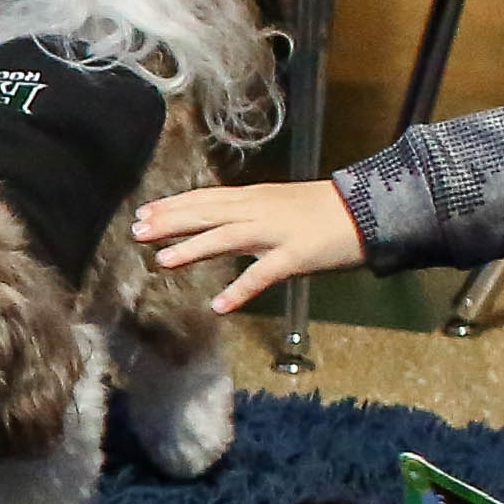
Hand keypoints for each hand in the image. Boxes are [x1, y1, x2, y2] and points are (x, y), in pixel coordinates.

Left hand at [131, 178, 366, 315]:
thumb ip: (250, 213)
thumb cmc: (324, 211)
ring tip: (163, 262)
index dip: (173, 205)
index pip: (205, 198)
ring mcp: (275, 232)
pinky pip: (263, 275)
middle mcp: (258, 210)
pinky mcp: (294, 256)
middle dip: (170, 222)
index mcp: (254, 198)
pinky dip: (240, 290)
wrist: (367, 210)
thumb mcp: (279, 205)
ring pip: (226, 237)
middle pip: (206, 213)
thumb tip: (221, 223)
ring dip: (193, 249)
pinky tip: (219, 306)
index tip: (143, 211)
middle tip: (137, 230)